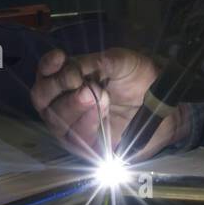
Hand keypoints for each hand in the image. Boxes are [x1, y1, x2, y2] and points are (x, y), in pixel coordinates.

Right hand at [30, 48, 184, 161]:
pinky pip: (76, 139)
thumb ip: (94, 62)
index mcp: (67, 79)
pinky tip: (101, 113)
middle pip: (42, 98)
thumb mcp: (119, 62)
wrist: (162, 103)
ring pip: (56, 120)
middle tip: (79, 81)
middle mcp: (63, 103)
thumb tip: (72, 67)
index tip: (60, 58)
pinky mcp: (86, 146)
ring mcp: (72, 126)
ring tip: (100, 95)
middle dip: (57, 87)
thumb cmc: (137, 78)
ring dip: (74, 106)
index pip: (44, 74)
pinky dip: (86, 123)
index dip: (47, 66)